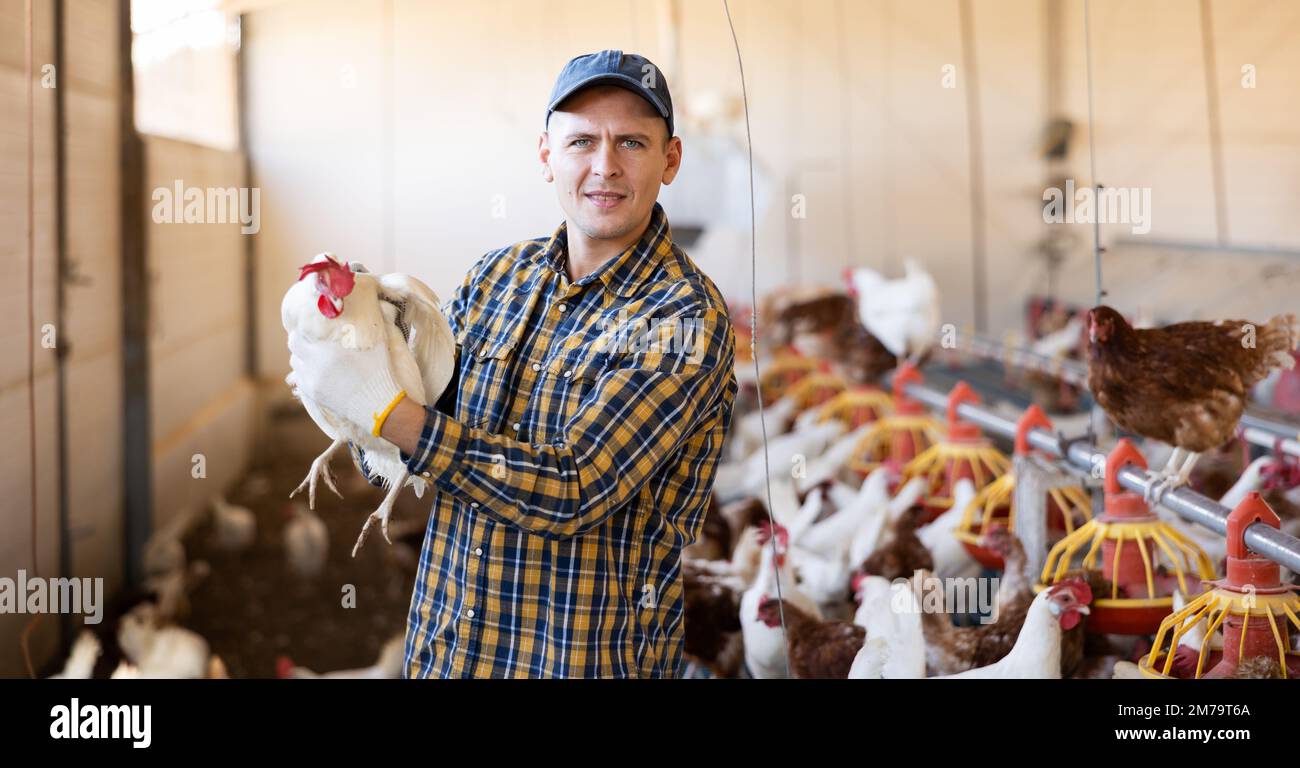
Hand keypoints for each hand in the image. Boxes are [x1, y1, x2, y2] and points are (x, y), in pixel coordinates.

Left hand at [287, 330, 402, 431]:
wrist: (378, 402)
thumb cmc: (377, 370)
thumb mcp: (372, 344)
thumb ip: (362, 327)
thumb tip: (365, 309)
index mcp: (325, 351)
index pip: (295, 340)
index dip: (298, 334)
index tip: (305, 332)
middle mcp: (314, 367)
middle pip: (293, 354)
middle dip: (300, 348)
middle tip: (310, 345)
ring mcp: (313, 383)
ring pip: (296, 368)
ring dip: (302, 362)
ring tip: (314, 360)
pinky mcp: (315, 395)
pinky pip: (300, 382)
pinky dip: (305, 375)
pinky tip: (316, 373)